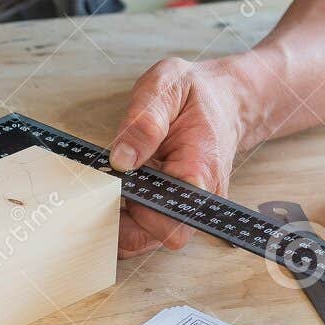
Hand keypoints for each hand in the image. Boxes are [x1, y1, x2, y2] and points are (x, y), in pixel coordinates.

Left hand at [109, 57, 249, 257]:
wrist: (223, 100)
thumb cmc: (194, 94)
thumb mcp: (166, 85)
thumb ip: (144, 120)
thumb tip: (122, 159)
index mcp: (201, 168)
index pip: (175, 214)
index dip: (140, 209)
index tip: (114, 185)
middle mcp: (201, 197)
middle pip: (161, 235)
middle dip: (124, 220)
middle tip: (101, 188)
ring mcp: (188, 207)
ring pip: (149, 239)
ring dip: (121, 223)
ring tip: (104, 189)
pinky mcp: (175, 210)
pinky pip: (146, 231)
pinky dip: (124, 220)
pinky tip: (110, 194)